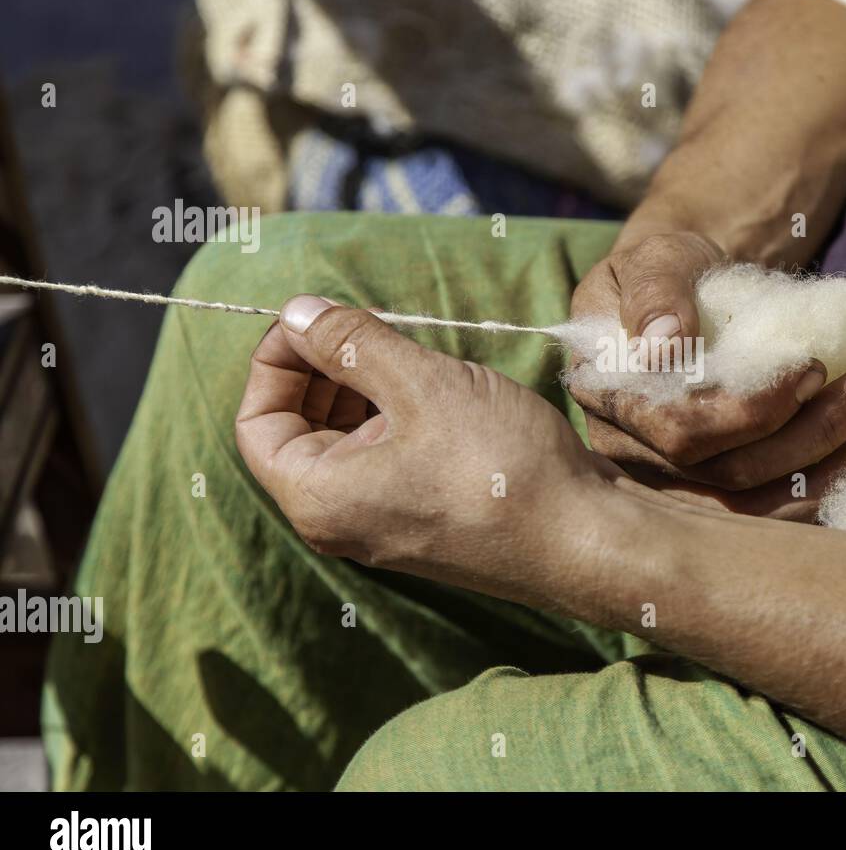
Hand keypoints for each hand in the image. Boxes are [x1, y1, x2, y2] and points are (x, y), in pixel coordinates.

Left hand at [234, 295, 615, 593]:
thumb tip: (298, 312)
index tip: (315, 318)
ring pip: (350, 441)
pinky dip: (399, 415)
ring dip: (366, 387)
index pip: (256, 422)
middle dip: (322, 368)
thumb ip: (351, 342)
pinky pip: (390, 458)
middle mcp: (341, 520)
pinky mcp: (429, 519)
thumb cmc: (500, 467)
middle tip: (366, 324)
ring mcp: (387, 523)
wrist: (586, 537)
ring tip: (408, 350)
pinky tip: (440, 386)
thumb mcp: (421, 384)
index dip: (275, 360)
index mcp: (318, 497)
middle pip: (300, 431)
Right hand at [568, 231, 845, 520]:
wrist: (682, 295)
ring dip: (815, 469)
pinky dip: (811, 493)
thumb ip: (657, 291)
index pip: (676, 428)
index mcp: (604, 396)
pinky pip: (759, 516)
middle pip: (717, 474)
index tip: (813, 367)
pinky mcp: (704, 494)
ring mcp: (665, 482)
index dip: (751, 410)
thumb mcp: (658, 256)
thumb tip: (664, 345)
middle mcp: (627, 451)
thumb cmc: (670, 271)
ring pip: (744, 506)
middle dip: (800, 437)